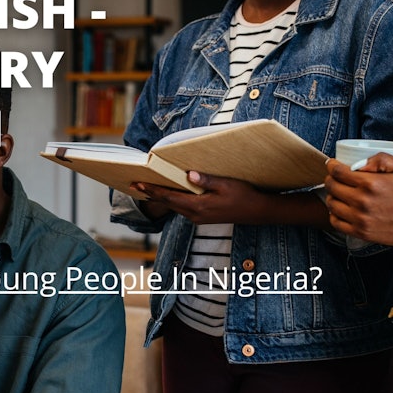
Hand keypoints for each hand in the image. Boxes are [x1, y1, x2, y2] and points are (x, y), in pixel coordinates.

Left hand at [132, 171, 264, 224]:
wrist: (257, 212)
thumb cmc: (244, 196)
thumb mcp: (226, 185)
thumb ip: (206, 181)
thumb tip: (188, 175)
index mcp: (199, 206)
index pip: (170, 197)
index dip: (153, 190)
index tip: (139, 184)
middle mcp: (195, 215)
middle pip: (168, 203)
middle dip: (151, 194)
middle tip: (135, 185)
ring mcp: (198, 218)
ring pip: (174, 206)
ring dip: (160, 198)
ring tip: (147, 189)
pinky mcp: (202, 217)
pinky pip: (182, 208)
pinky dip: (172, 200)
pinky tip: (168, 195)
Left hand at [323, 153, 392, 246]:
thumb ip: (381, 159)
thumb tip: (359, 162)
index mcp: (371, 184)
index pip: (338, 172)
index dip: (332, 166)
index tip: (332, 164)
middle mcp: (362, 201)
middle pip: (332, 187)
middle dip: (330, 179)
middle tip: (334, 177)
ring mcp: (361, 219)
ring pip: (331, 204)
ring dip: (331, 196)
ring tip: (338, 193)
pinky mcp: (362, 233)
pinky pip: (336, 223)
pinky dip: (334, 214)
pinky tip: (340, 209)